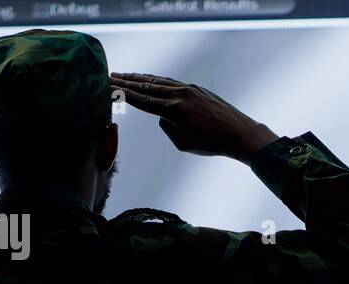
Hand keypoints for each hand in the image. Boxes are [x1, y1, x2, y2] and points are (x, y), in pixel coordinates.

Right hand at [110, 72, 277, 163]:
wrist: (239, 133)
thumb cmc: (212, 144)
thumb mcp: (184, 144)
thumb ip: (168, 129)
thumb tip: (161, 116)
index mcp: (175, 110)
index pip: (142, 100)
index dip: (124, 94)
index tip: (109, 88)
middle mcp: (180, 94)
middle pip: (147, 86)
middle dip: (126, 82)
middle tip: (109, 76)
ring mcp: (189, 89)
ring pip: (158, 81)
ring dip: (139, 78)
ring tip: (124, 75)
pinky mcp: (197, 88)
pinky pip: (171, 81)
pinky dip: (157, 79)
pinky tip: (149, 79)